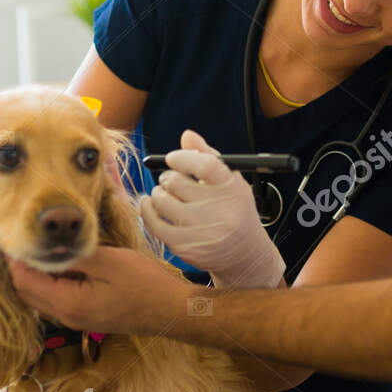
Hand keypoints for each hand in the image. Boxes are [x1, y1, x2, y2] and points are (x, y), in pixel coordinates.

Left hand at [7, 250, 186, 335]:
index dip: (17, 256)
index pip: (24, 280)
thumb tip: (47, 247)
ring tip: (43, 248)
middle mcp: (65, 317)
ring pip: (37, 299)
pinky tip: (61, 264)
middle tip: (28, 238)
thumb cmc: (145, 284)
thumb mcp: (109, 261)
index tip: (20, 231)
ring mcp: (74, 320)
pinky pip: (52, 301)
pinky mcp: (83, 317)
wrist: (170, 311)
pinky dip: (48, 284)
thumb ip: (75, 256)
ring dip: (33, 276)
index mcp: (68, 303)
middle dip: (20, 266)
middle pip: (25, 293)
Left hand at [140, 129, 285, 288]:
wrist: (245, 256)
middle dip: (168, 178)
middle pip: (177, 182)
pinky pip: (154, 223)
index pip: (203, 164)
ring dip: (157, 194)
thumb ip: (209, 157)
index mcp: (233, 190)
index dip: (182, 158)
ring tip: (164, 195)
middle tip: (170, 181)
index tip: (172, 159)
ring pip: (162, 201)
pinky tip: (149, 205)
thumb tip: (187, 135)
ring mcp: (202, 231)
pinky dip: (147, 211)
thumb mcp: (230, 183)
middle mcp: (220, 211)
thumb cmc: (235, 212)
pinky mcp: (187, 248)